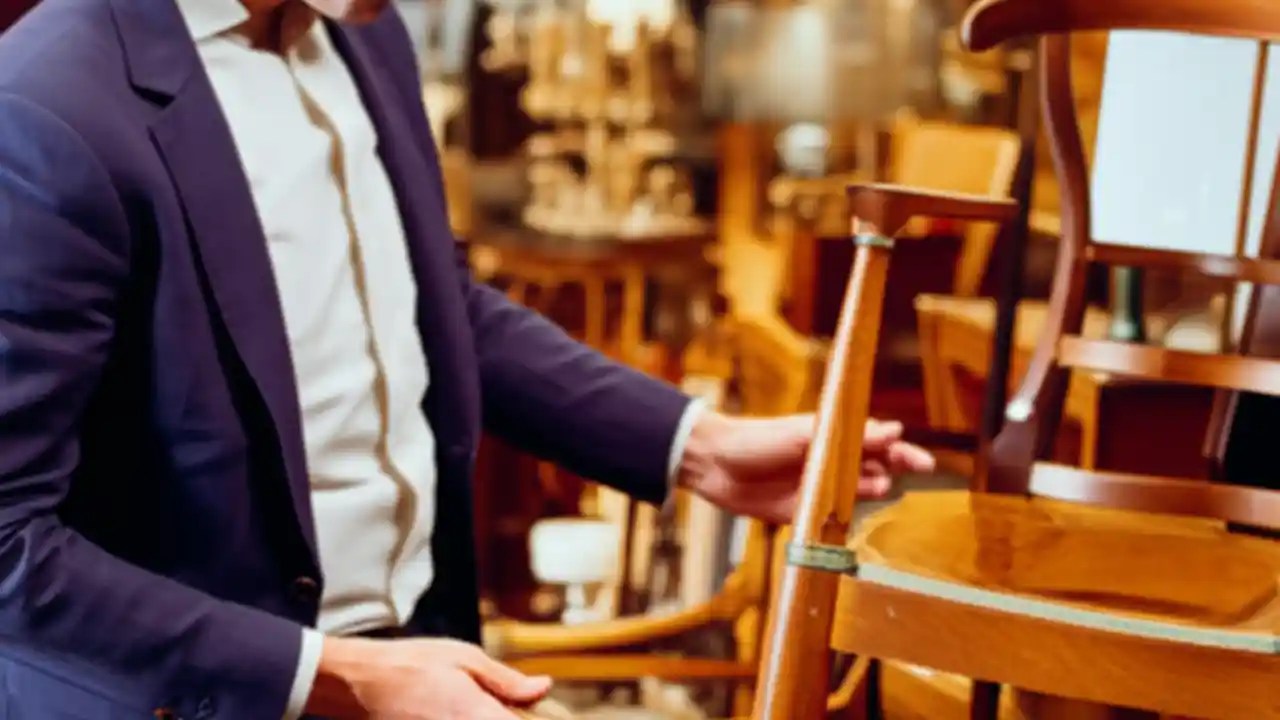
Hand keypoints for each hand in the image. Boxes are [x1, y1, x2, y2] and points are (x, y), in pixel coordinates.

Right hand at [305, 636, 551, 718]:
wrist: (359, 682)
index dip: (532, 718)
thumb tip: (543, 687)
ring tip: (473, 705)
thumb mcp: (464, 658)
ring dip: (488, 717)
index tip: (533, 710)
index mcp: (477, 714)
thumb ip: (506, 680)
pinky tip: (456, 710)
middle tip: (504, 705)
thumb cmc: (412, 664)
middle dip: (508, 717)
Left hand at [677, 411, 934, 523]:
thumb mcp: (803, 435)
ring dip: (870, 493)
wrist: (713, 465)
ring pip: (857, 496)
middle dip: (896, 471)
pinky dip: (846, 525)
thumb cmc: (756, 441)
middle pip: (874, 469)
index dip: (901, 451)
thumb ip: (847, 437)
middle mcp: (829, 465)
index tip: (925, 462)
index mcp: (830, 440)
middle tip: (918, 474)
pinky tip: (857, 525)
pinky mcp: (802, 515)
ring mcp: (818, 491)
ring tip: (879, 488)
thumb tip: (894, 429)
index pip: (876, 444)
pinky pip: (832, 522)